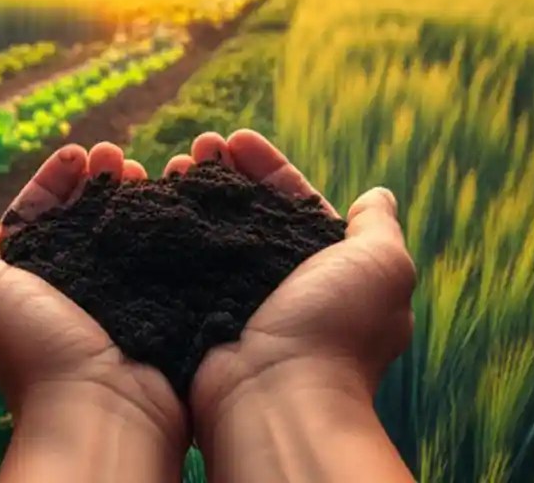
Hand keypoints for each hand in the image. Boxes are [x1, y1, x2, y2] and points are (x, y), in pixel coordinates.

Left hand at [0, 142, 188, 481]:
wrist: (104, 412)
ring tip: (144, 169)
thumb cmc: (36, 351)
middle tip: (117, 154)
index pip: (38, 215)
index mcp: (26, 283)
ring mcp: (115, 298)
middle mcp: (69, 288)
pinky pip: (160, 253)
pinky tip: (174, 196)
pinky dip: (165, 223)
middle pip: (83, 217)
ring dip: (132, 194)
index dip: (54, 179)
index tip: (77, 151)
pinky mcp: (156, 307)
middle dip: (97, 179)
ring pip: (123, 231)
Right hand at [178, 130, 415, 480]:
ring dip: (192, 195)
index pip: (295, 202)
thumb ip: (378, 227)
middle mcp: (281, 282)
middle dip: (224, 173)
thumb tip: (379, 194)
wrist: (277, 396)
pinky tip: (151, 201)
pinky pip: (180, 263)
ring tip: (172, 165)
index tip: (236, 137)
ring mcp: (237, 300)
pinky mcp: (199, 315)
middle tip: (197, 145)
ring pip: (210, 234)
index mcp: (325, 267)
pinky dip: (167, 232)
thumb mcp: (382, 266)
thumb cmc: (334, 327)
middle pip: (248, 212)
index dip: (266, 166)